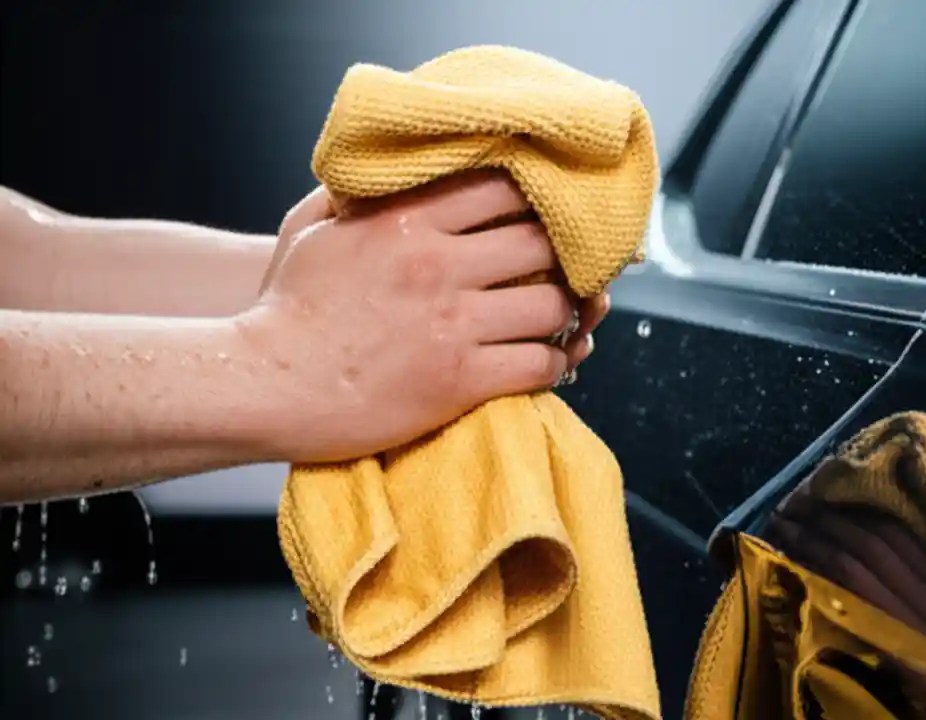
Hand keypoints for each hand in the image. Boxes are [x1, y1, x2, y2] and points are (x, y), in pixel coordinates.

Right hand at [242, 170, 601, 462]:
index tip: (547, 214)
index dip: (537, 199)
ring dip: (569, 311)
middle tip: (573, 265)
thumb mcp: (313, 228)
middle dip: (566, 253)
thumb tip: (391, 164)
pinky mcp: (459, 381)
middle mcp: (437, 266)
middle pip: (541, 243)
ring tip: (564, 315)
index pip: (504, 189)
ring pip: (552, 305)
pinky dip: (557, 361)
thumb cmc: (285, 308)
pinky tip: (551, 359)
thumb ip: (361, 191)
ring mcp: (452, 325)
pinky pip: (539, 364)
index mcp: (406, 221)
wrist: (264, 385)